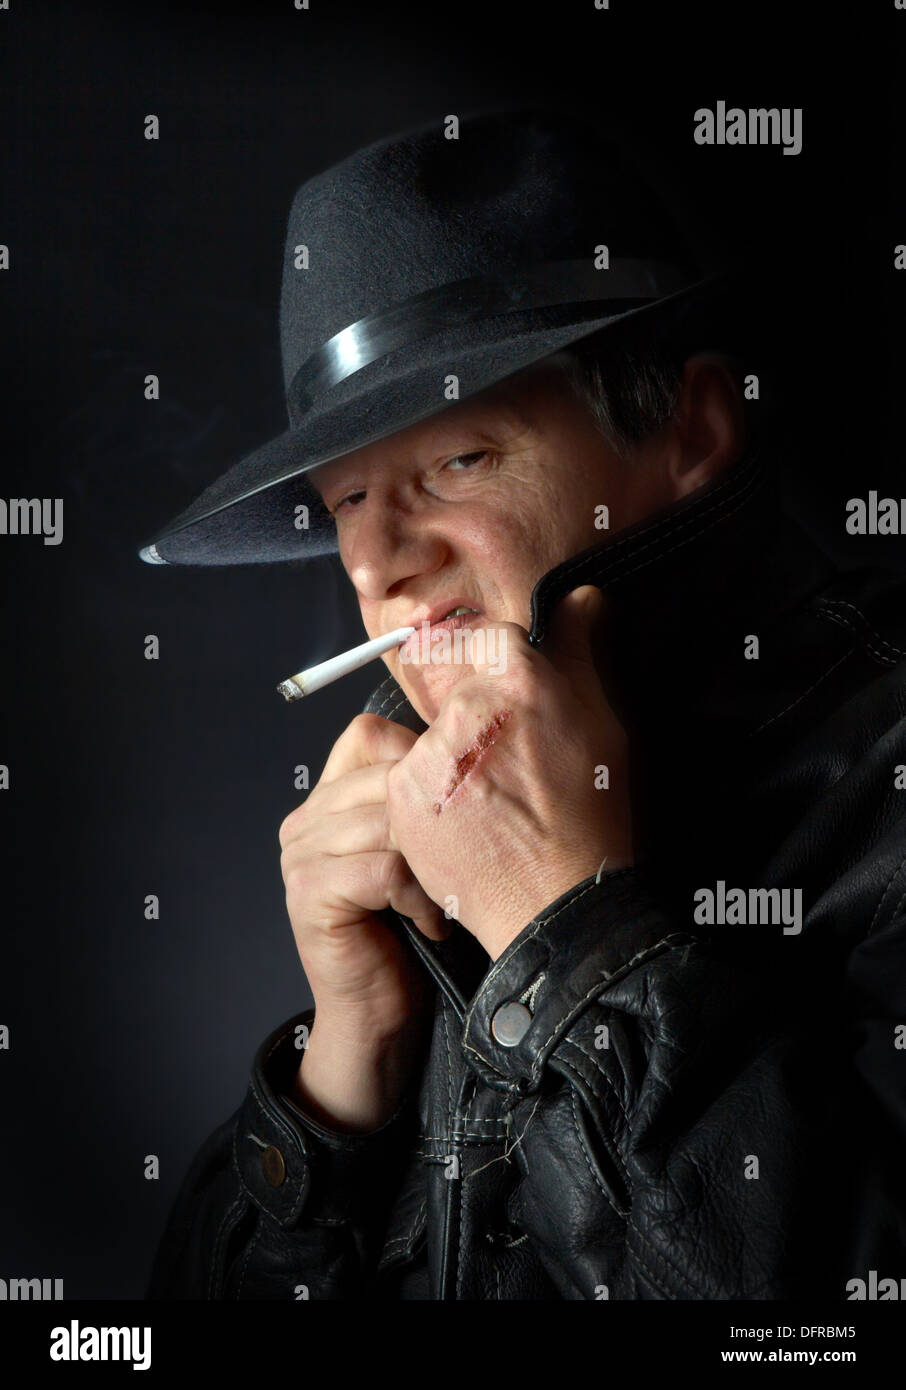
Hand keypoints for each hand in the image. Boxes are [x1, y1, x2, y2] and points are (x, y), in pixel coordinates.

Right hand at [278, 713, 450, 1128]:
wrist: (377, 1016)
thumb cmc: (407, 934)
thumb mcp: (414, 853)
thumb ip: (415, 801)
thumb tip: (465, 746)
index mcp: (324, 799)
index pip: (368, 733)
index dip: (419, 760)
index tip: (454, 809)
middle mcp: (303, 821)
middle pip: (384, 776)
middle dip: (436, 819)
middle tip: (460, 863)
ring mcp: (300, 856)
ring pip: (388, 821)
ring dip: (431, 863)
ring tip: (445, 897)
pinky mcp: (310, 893)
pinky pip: (383, 869)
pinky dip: (418, 897)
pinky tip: (430, 924)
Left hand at [386, 585, 632, 959]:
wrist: (557, 904)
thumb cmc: (591, 816)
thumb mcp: (602, 723)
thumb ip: (579, 651)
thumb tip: (579, 596)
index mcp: (519, 678)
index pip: (488, 639)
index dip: (501, 672)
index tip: (512, 709)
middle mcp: (468, 708)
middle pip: (452, 683)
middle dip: (472, 714)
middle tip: (503, 764)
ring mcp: (430, 753)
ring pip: (430, 732)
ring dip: (450, 755)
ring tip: (488, 799)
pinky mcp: (403, 794)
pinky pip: (408, 775)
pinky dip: (429, 794)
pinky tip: (465, 820)